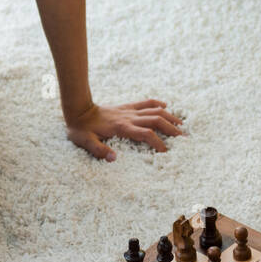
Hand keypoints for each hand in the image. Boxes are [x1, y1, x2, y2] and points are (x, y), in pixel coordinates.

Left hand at [65, 99, 184, 159]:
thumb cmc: (81, 129)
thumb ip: (99, 150)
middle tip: (183, 139)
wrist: (77, 110)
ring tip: (181, 125)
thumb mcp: (85, 142)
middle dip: (171, 129)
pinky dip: (157, 104)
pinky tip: (165, 107)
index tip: (167, 153)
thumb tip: (114, 159)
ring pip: (154, 111)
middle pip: (156, 120)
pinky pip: (145, 102)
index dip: (158, 143)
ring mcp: (129, 111)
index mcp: (122, 127)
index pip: (146, 134)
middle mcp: (129, 118)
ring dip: (169, 117)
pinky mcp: (127, 107)